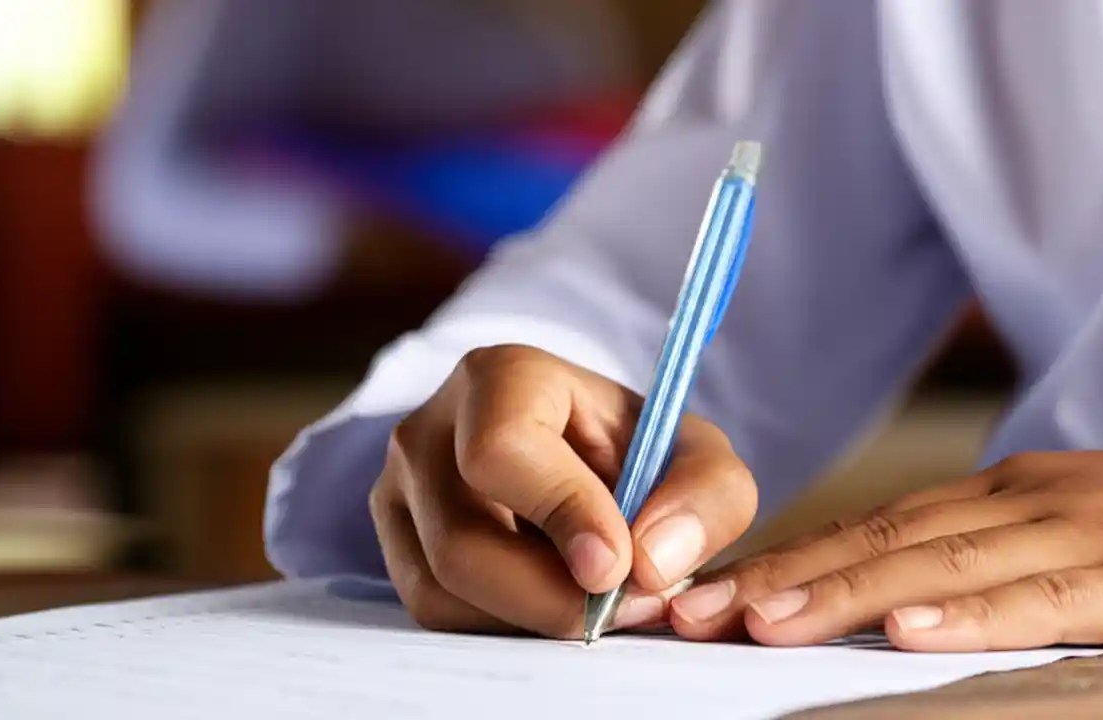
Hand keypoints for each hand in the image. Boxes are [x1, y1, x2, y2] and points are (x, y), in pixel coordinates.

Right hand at [369, 345, 756, 638]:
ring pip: (443, 592)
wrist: (579, 459)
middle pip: (461, 544)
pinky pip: (435, 614)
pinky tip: (550, 602)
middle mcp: (427, 431)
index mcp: (501, 378)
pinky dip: (503, 626)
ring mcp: (397, 494)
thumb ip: (707, 494)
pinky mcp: (395, 549)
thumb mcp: (693, 453)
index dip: (561, 514)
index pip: (501, 450)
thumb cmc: (633, 451)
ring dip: (530, 619)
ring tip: (594, 603)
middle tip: (620, 608)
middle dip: (552, 597)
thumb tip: (651, 563)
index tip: (618, 566)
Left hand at [669, 448, 1102, 650]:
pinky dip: (972, 614)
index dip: (790, 561)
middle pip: (885, 541)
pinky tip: (907, 632)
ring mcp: (1087, 531)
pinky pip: (1047, 598)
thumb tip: (912, 608)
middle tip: (691, 612)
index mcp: (1009, 495)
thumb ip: (1002, 565)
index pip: (878, 529)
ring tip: (760, 620)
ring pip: (943, 565)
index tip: (714, 596)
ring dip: (843, 593)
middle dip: (782, 578)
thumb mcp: (1084, 539)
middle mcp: (1029, 502)